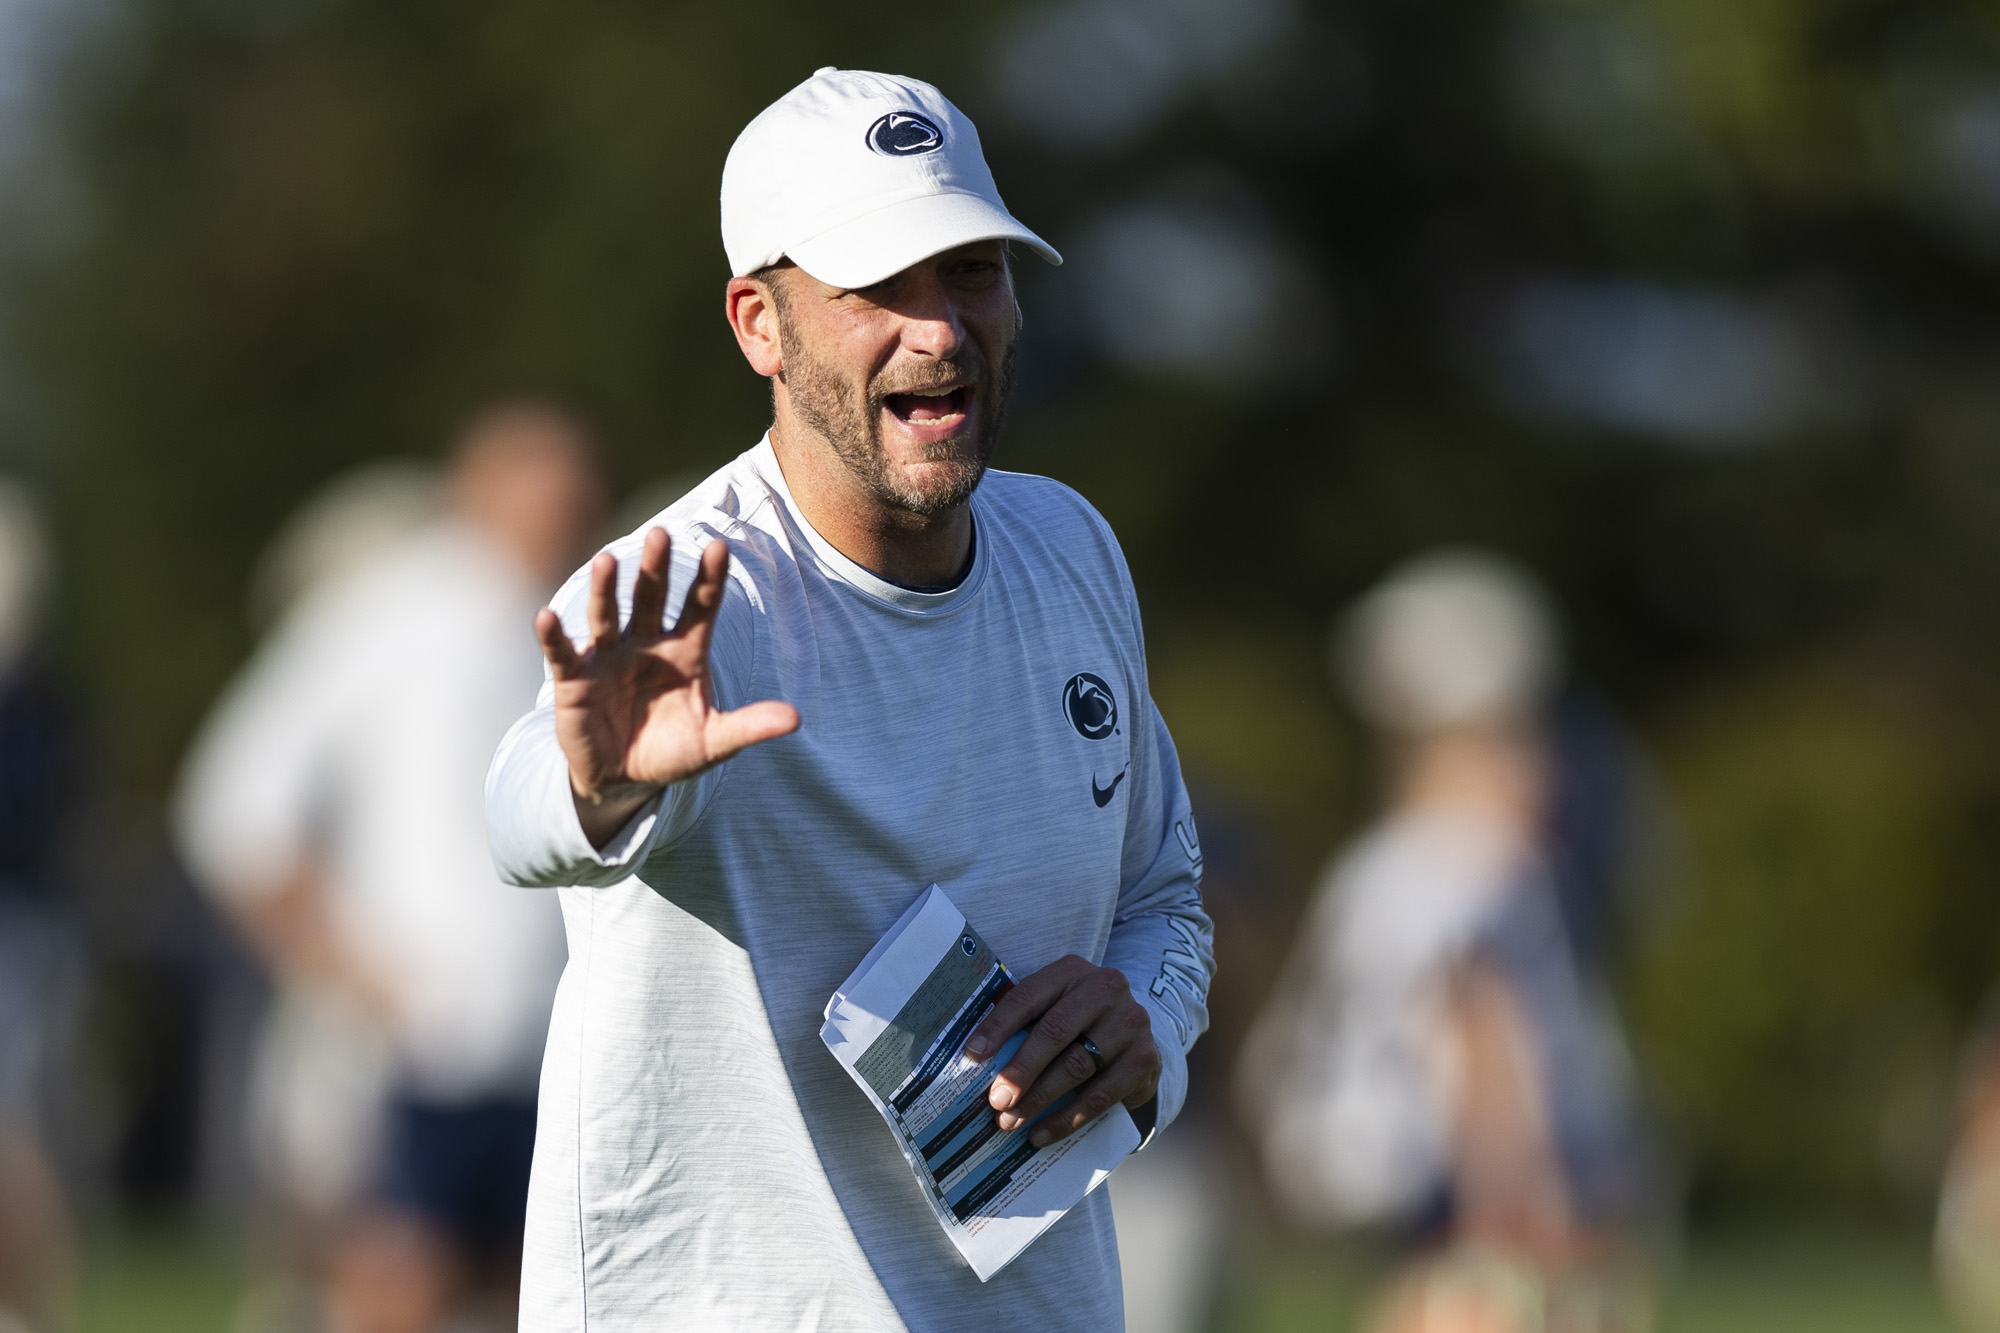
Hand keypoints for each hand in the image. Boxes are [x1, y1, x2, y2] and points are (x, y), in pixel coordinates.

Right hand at [536, 527, 799, 846]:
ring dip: (607, 589)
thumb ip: (749, 726)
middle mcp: (646, 642)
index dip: (710, 578)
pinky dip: (555, 635)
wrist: (626, 780)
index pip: (701, 606)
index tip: (721, 546)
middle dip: (656, 568)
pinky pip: (564, 653)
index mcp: (685, 650)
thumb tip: (796, 720)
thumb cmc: (673, 751)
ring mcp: (609, 656)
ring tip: (607, 561)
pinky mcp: (575, 678)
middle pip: (652, 597)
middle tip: (661, 534)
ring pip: (608, 614)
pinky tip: (546, 617)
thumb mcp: (715, 742)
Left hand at [964, 955, 1159, 1148]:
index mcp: (1073, 970)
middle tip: (995, 1099)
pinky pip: (1099, 1096)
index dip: (998, 1026)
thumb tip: (974, 1056)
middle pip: (1055, 1031)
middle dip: (1020, 1069)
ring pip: (1077, 1066)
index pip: (1029, 996)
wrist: (1135, 1036)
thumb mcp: (1054, 1006)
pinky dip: (1066, 1119)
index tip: (972, 1055)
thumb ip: (1023, 1021)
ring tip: (1010, 1121)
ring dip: (1038, 1099)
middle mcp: (1107, 988)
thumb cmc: (1079, 1022)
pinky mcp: (1145, 1059)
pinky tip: (1040, 1133)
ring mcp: (1131, 1023)